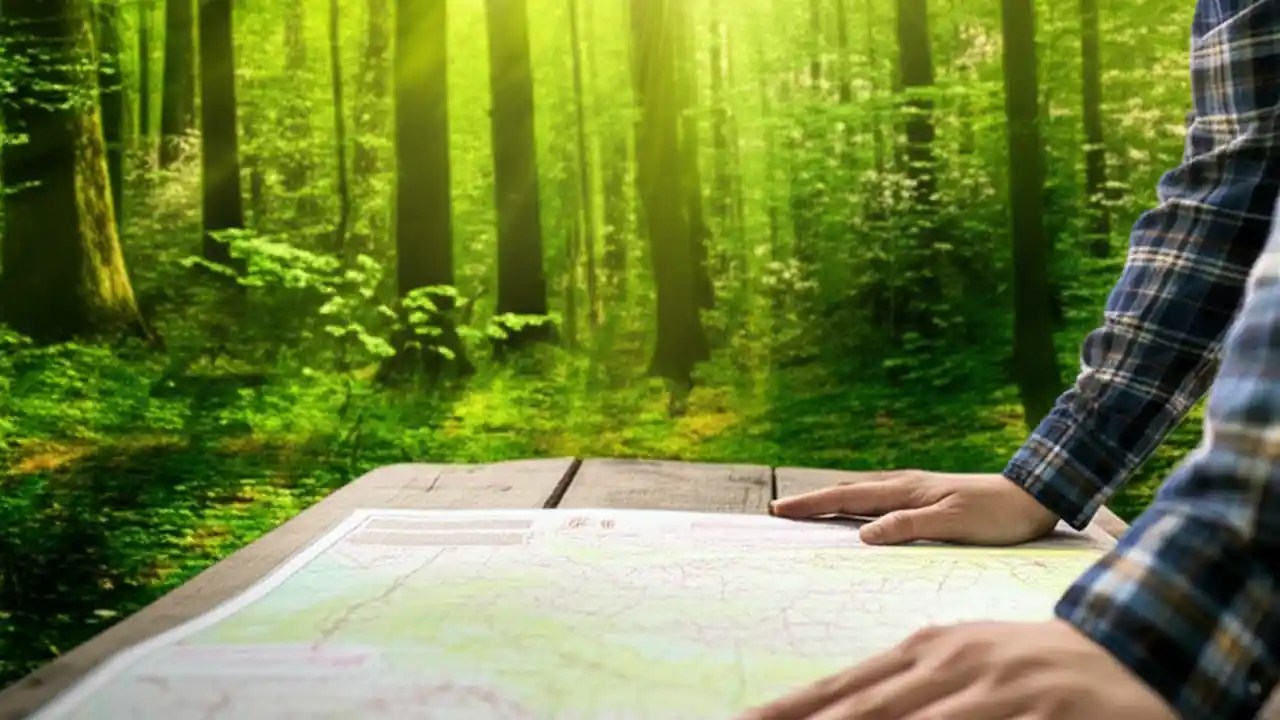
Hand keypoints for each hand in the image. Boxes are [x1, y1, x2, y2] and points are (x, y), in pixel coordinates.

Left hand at [736, 620, 1176, 719]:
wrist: (1131, 649)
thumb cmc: (1028, 664)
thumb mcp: (961, 665)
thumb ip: (904, 692)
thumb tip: (836, 711)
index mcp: (929, 648)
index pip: (845, 686)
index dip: (791, 710)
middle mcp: (955, 664)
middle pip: (868, 710)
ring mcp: (1001, 690)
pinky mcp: (1047, 716)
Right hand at [770, 471, 1058, 545]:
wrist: (1036, 496)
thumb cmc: (998, 514)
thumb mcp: (954, 523)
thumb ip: (909, 526)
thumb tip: (864, 535)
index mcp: (906, 491)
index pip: (847, 498)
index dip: (812, 505)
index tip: (779, 509)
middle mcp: (906, 486)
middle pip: (848, 492)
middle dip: (812, 501)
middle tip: (779, 510)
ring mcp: (917, 491)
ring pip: (863, 495)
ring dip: (832, 502)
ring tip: (808, 511)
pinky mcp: (929, 499)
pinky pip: (880, 502)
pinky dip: (856, 506)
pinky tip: (858, 515)